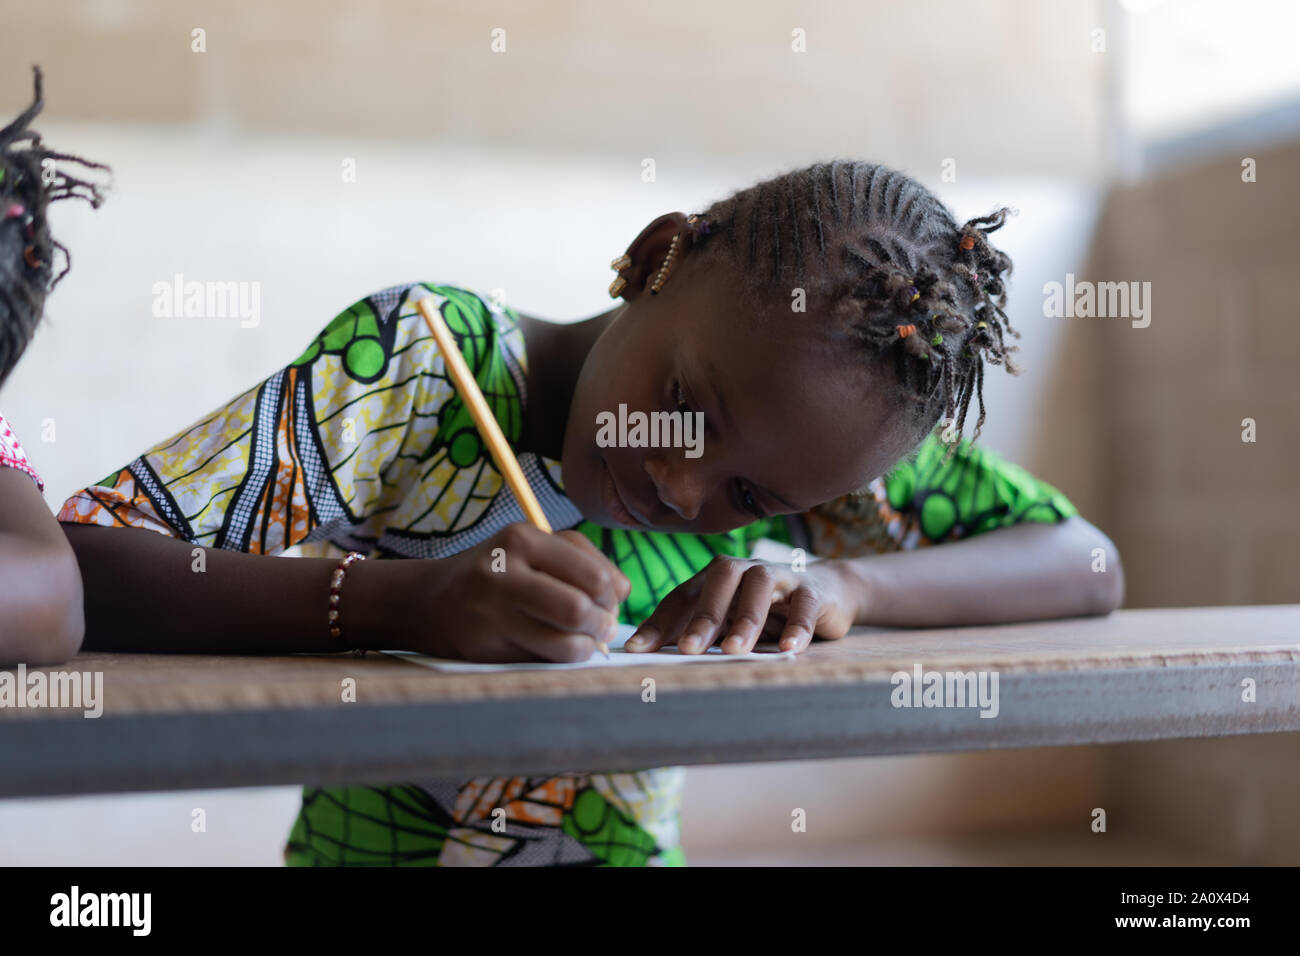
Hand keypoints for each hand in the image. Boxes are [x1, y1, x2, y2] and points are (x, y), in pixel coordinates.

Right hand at [396, 524, 630, 661]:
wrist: (428, 600)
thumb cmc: (496, 572)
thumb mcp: (532, 548)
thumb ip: (581, 560)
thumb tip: (623, 593)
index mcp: (522, 538)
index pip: (592, 573)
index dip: (613, 595)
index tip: (609, 602)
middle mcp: (503, 571)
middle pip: (579, 608)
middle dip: (602, 624)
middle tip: (602, 628)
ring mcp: (491, 610)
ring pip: (566, 641)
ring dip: (586, 647)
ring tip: (585, 642)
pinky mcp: (485, 643)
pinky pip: (544, 659)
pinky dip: (562, 659)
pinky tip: (558, 650)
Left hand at [623, 556, 857, 654]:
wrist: (825, 592)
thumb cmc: (764, 610)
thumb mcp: (727, 621)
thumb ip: (696, 633)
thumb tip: (648, 658)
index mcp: (716, 578)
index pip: (683, 597)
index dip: (659, 622)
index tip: (636, 649)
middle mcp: (744, 570)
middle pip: (720, 582)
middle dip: (702, 616)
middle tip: (687, 649)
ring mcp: (779, 576)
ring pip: (759, 585)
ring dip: (746, 618)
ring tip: (734, 650)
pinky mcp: (812, 590)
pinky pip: (804, 602)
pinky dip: (797, 625)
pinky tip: (788, 649)